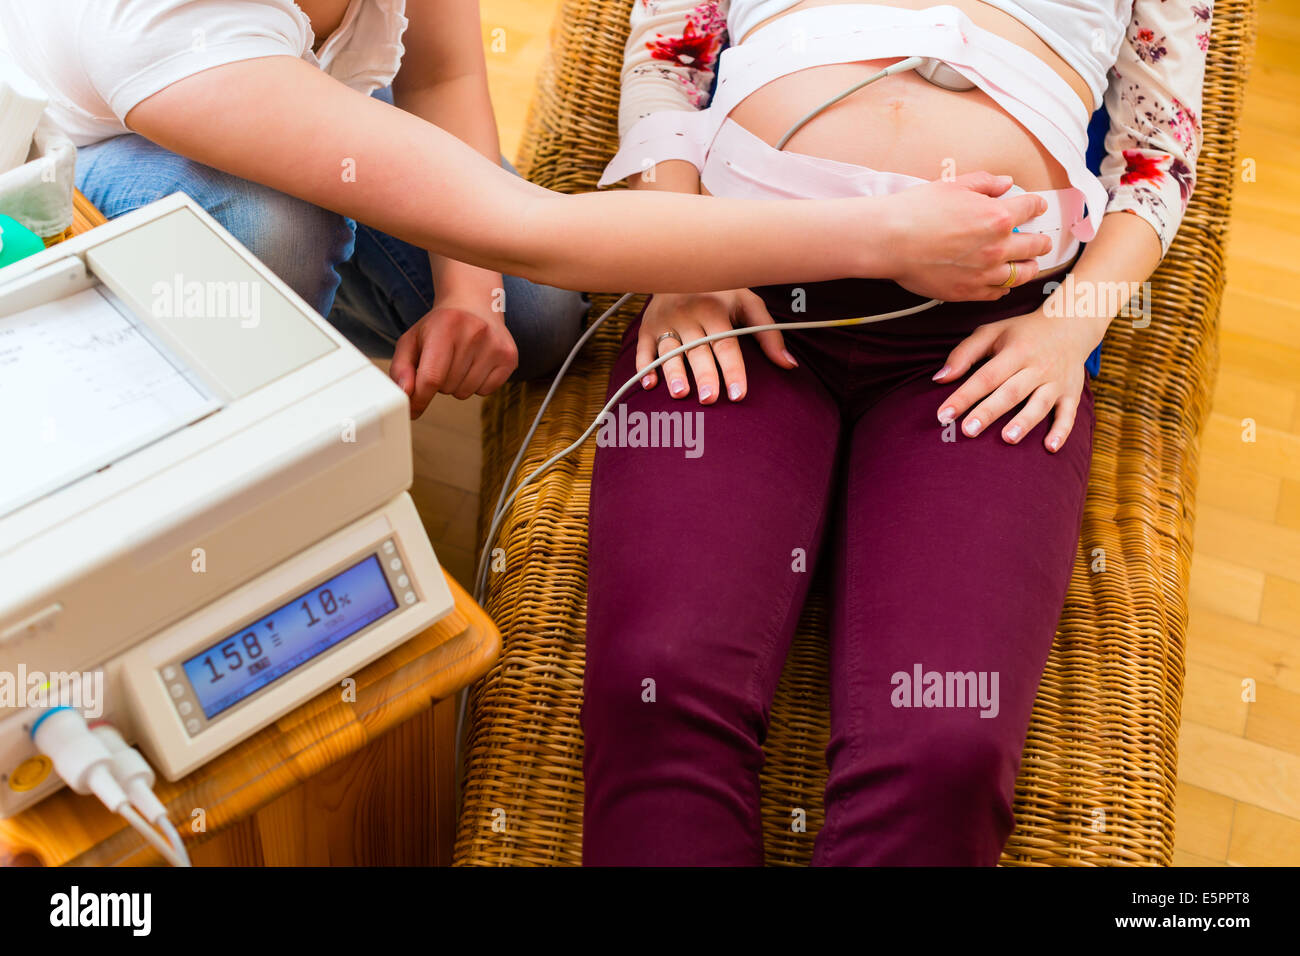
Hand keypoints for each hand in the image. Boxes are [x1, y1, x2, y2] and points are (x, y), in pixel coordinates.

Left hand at [390, 296, 517, 415]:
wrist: (474, 304)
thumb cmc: (440, 326)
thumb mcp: (411, 340)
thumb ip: (401, 368)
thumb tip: (406, 394)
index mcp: (446, 326)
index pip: (431, 378)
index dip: (419, 398)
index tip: (413, 408)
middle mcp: (475, 333)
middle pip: (447, 388)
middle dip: (440, 383)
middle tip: (444, 362)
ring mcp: (495, 345)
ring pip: (466, 392)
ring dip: (458, 384)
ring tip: (459, 361)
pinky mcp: (509, 357)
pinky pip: (485, 392)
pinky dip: (477, 385)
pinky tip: (476, 364)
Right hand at [637, 289, 797, 402]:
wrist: (682, 266)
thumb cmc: (721, 292)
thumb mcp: (748, 303)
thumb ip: (767, 333)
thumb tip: (789, 365)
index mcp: (714, 308)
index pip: (726, 343)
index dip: (733, 369)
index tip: (739, 395)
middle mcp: (688, 314)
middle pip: (697, 349)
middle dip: (704, 374)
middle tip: (710, 399)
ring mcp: (664, 321)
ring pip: (668, 350)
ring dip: (672, 372)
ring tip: (680, 394)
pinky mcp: (647, 327)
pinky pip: (642, 348)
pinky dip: (644, 366)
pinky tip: (648, 384)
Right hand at [881, 172, 1054, 301]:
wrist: (891, 240)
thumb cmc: (917, 210)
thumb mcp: (954, 184)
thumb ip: (985, 183)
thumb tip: (1005, 183)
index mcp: (998, 216)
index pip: (1032, 208)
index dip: (1037, 205)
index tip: (1037, 206)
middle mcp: (998, 247)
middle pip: (1036, 246)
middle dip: (1041, 241)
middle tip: (1040, 240)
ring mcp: (984, 273)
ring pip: (1022, 275)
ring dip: (1027, 267)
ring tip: (1026, 264)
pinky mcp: (968, 292)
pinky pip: (997, 294)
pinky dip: (1002, 287)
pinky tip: (1000, 282)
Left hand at [931, 307, 1100, 451]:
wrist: (1070, 323)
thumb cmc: (1022, 333)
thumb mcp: (992, 333)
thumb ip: (964, 353)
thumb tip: (939, 379)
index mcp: (1016, 351)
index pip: (986, 376)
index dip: (964, 396)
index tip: (943, 414)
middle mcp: (1038, 366)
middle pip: (1011, 392)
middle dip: (989, 412)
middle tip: (968, 431)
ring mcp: (1057, 381)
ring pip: (1040, 404)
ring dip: (1025, 422)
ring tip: (1007, 439)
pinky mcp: (1071, 393)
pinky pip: (1069, 414)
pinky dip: (1062, 431)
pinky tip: (1051, 448)